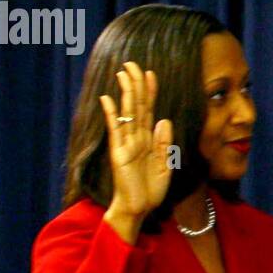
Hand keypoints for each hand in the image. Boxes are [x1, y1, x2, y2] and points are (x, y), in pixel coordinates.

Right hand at [99, 61, 173, 227]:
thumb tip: (164, 119)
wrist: (139, 209)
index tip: (150, 73)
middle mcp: (136, 138)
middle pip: (137, 105)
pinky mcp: (118, 153)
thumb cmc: (151, 190)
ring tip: (123, 73)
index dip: (150, 91)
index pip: (149, 109)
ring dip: (126, 92)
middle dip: (136, 84)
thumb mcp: (165, 165)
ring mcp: (126, 144)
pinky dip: (111, 115)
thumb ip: (164, 143)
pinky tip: (107, 99)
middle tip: (132, 63)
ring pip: (127, 113)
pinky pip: (115, 130)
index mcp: (148, 140)